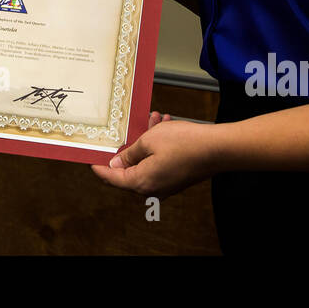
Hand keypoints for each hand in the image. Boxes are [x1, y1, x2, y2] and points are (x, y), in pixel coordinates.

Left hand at [91, 112, 217, 197]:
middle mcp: (152, 188)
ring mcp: (166, 184)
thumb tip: (117, 163)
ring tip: (153, 119)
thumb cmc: (185, 143)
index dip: (99, 166)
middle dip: (129, 145)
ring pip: (146, 160)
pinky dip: (158, 144)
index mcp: (141, 183)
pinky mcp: (176, 178)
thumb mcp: (149, 141)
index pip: (111, 178)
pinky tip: (164, 125)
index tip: (90, 158)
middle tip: (127, 128)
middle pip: (129, 168)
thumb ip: (129, 153)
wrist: (218, 148)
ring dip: (147, 139)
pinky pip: (159, 160)